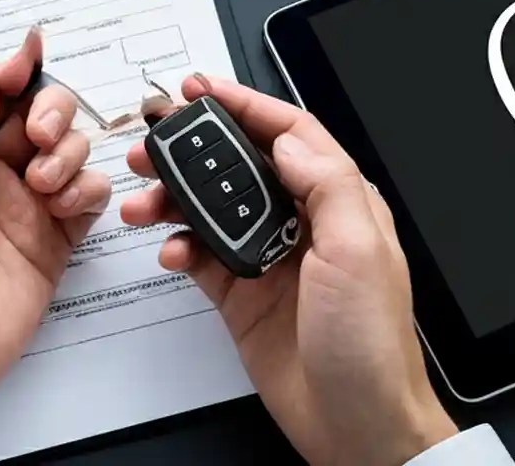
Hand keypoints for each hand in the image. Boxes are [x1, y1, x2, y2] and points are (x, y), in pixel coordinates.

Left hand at [0, 30, 110, 404]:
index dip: (20, 69)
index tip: (37, 50)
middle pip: (44, 115)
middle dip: (52, 113)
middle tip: (38, 139)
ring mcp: (31, 205)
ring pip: (74, 149)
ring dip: (68, 155)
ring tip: (43, 189)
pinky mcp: (60, 239)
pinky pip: (92, 194)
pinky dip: (87, 191)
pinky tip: (63, 209)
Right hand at [122, 74, 457, 465]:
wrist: (356, 425)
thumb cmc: (372, 346)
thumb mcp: (360, 253)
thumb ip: (327, 185)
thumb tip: (288, 138)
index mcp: (339, 202)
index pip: (290, 133)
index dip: (245, 105)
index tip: (201, 90)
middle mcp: (303, 223)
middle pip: (239, 165)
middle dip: (192, 148)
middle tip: (150, 143)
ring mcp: (269, 258)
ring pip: (211, 208)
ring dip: (174, 199)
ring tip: (142, 200)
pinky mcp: (242, 295)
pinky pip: (200, 257)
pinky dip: (179, 250)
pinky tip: (170, 253)